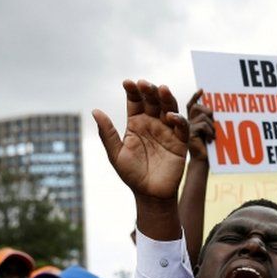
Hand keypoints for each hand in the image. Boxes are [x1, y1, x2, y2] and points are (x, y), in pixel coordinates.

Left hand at [94, 80, 188, 200]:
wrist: (149, 194)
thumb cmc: (131, 174)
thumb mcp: (115, 154)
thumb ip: (107, 133)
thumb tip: (95, 111)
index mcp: (136, 124)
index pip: (135, 102)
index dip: (132, 91)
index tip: (127, 82)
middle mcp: (152, 124)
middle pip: (153, 101)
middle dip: (150, 90)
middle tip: (145, 84)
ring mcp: (167, 131)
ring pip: (169, 108)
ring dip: (166, 98)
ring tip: (162, 89)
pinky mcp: (179, 142)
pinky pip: (181, 128)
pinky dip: (178, 120)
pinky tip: (171, 116)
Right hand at [186, 89, 214, 161]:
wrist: (204, 160)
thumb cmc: (209, 146)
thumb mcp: (211, 129)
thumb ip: (210, 119)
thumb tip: (214, 110)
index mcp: (192, 120)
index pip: (192, 105)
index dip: (195, 97)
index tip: (202, 90)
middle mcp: (187, 122)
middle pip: (197, 107)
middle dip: (209, 112)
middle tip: (214, 122)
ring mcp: (187, 128)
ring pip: (203, 117)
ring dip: (212, 126)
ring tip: (213, 135)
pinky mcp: (189, 134)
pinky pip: (203, 125)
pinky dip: (210, 132)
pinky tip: (211, 139)